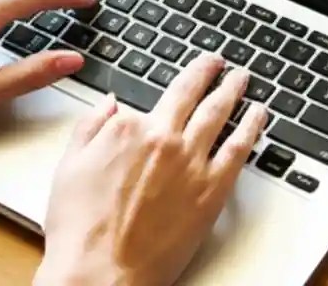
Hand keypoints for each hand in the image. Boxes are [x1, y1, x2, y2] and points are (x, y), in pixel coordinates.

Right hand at [36, 55, 269, 285]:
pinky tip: (258, 116)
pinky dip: (252, 127)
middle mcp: (164, 139)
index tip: (185, 74)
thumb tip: (110, 104)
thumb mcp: (69, 166)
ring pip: (220, 114)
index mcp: (129, 128)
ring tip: (242, 78)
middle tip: (220, 62)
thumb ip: (91, 127)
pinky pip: (239, 150)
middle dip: (209, 72)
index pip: (155, 99)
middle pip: (194, 95)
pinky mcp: (212, 191)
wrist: (102, 272)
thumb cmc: (81, 229)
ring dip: (233, 91)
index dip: (174, 84)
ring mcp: (192, 164)